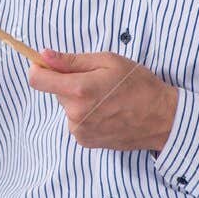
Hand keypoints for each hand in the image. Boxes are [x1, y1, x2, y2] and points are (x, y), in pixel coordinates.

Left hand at [26, 49, 178, 151]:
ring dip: (78, 100)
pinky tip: (106, 112)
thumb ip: (72, 60)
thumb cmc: (138, 85)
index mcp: (79, 90)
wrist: (162, 118)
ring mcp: (79, 130)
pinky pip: (75, 121)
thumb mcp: (108, 61)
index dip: (38, 68)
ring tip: (105, 98)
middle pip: (54, 92)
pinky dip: (85, 114)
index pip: (37, 80)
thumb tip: (44, 55)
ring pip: (66, 107)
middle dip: (67, 83)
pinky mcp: (85, 141)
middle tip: (95, 80)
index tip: (46, 64)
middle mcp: (75, 113)